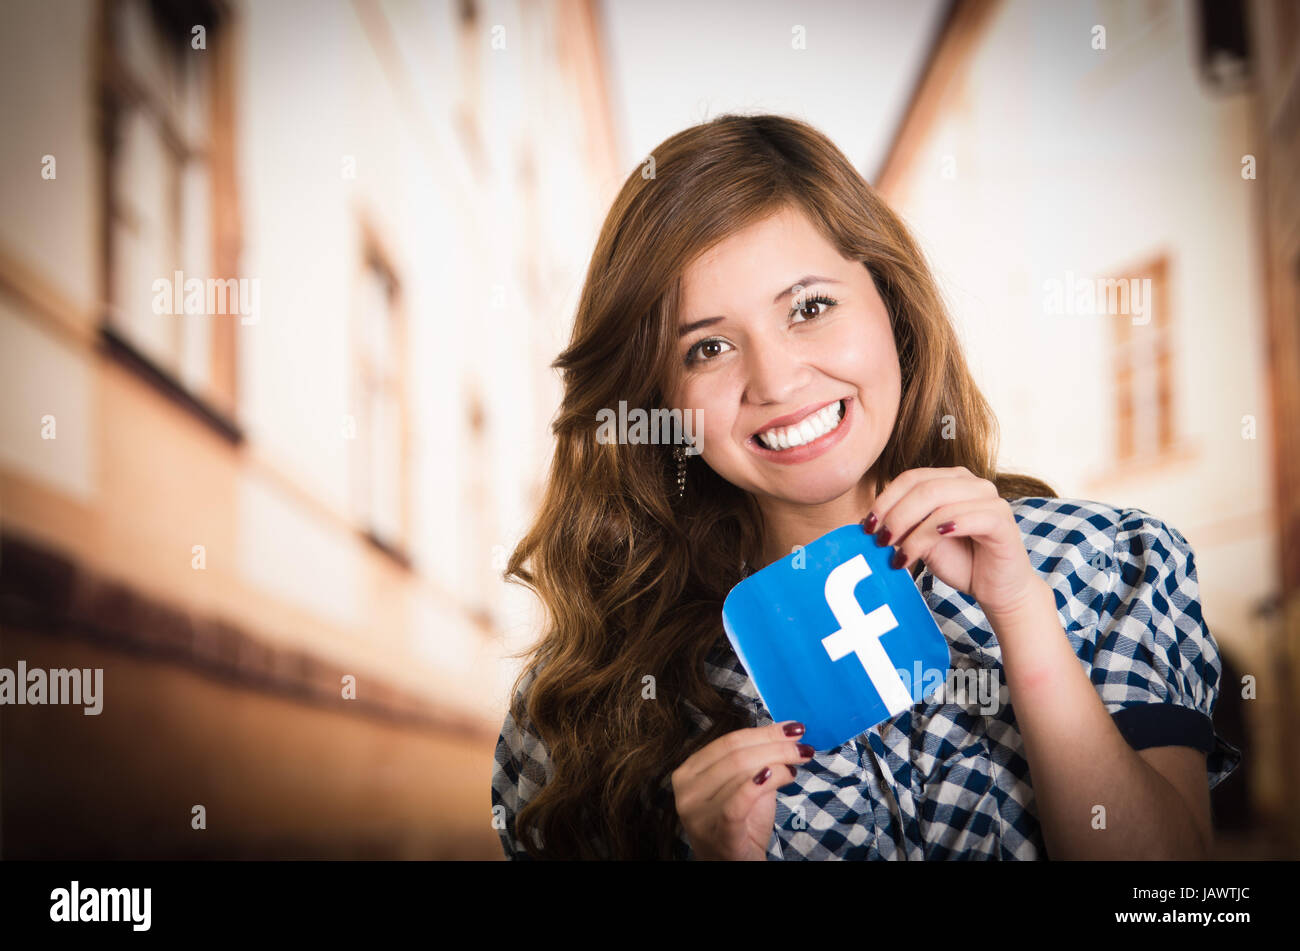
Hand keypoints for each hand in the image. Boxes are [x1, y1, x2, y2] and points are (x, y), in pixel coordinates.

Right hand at [671, 721, 813, 860]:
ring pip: (740, 772)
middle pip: (736, 754)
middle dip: (776, 746)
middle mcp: (686, 790)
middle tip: (803, 748)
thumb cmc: (740, 824)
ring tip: (796, 768)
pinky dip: (759, 784)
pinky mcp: (717, 833)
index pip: (729, 741)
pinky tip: (781, 775)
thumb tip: (788, 732)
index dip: (764, 732)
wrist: (733, 866)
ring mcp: (697, 813)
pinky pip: (739, 802)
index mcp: (689, 771)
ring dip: (777, 764)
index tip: (793, 729)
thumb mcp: (743, 785)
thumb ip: (756, 760)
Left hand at [861, 467, 1040, 618]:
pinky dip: (946, 528)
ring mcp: (990, 499)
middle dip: (896, 514)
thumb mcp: (923, 541)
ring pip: (942, 502)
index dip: (885, 500)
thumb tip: (868, 522)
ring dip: (915, 529)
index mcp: (951, 480)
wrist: (996, 589)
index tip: (867, 526)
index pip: (911, 479)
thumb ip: (903, 527)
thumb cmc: (961, 562)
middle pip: (924, 487)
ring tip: (901, 554)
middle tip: (880, 540)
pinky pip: (971, 517)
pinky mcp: (1003, 520)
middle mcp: (972, 483)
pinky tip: (932, 540)